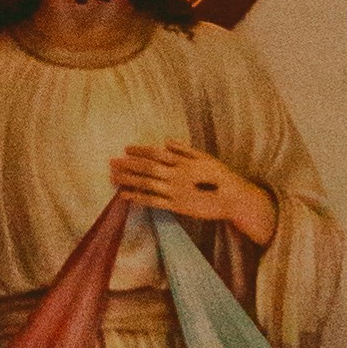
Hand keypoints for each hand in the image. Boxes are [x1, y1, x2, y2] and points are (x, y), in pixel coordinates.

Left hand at [111, 139, 277, 243]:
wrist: (235, 199)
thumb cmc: (222, 176)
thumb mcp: (205, 157)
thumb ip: (185, 150)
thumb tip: (167, 140)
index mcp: (185, 161)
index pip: (158, 153)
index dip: (141, 150)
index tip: (126, 148)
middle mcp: (178, 175)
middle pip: (148, 168)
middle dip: (128, 165)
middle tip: (111, 162)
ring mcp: (177, 191)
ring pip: (147, 184)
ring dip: (128, 180)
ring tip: (112, 177)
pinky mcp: (178, 207)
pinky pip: (153, 202)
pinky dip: (138, 198)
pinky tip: (124, 195)